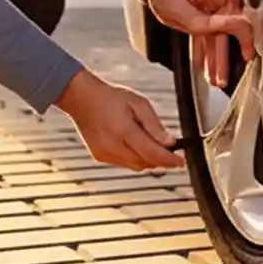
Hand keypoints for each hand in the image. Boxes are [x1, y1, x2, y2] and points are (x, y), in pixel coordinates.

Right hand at [54, 69, 184, 170]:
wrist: (82, 99)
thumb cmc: (110, 98)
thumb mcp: (138, 103)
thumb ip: (155, 125)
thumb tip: (170, 143)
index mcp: (124, 131)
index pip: (153, 154)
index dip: (170, 161)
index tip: (180, 162)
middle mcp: (114, 147)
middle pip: (146, 163)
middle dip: (160, 159)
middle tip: (168, 150)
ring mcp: (105, 154)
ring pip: (136, 166)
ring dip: (147, 159)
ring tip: (148, 143)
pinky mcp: (100, 157)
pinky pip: (124, 163)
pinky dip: (133, 158)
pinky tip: (131, 143)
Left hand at [140, 0, 254, 87]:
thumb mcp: (187, 12)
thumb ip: (212, 24)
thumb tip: (239, 27)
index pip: (247, 14)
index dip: (250, 34)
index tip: (249, 53)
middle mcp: (223, 5)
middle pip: (232, 34)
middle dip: (228, 57)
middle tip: (228, 77)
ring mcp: (214, 15)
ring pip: (218, 41)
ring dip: (217, 62)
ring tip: (218, 81)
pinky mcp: (204, 22)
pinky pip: (207, 42)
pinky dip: (206, 57)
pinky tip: (206, 72)